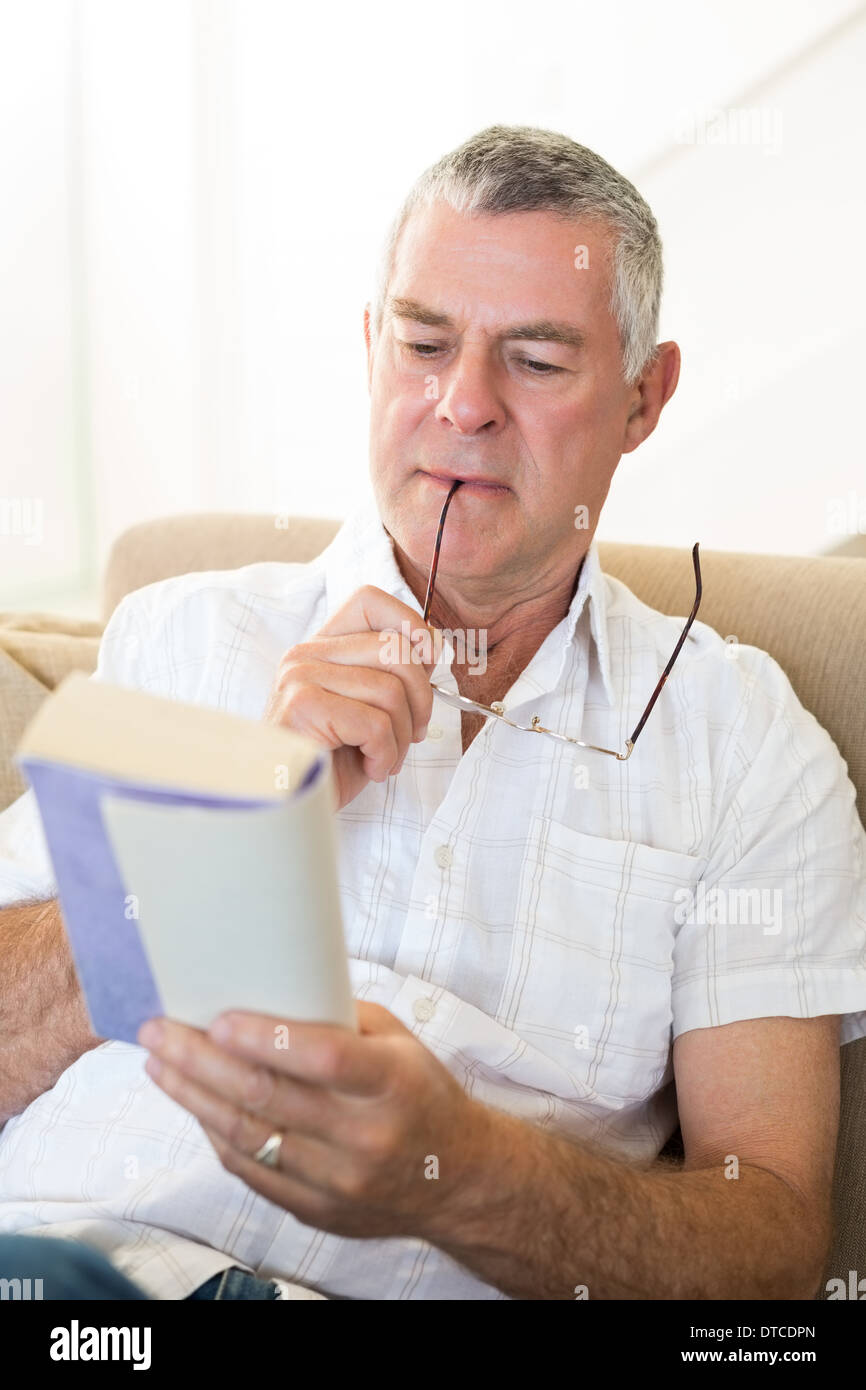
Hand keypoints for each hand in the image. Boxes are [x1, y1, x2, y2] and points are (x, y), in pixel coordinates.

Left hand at [138, 1002, 495, 1240]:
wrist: (458, 1179)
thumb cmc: (420, 1094)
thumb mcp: (400, 1042)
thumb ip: (340, 1021)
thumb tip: (268, 992)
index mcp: (393, 1083)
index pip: (321, 1059)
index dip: (265, 1039)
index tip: (217, 1019)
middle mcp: (366, 1136)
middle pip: (268, 1097)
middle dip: (201, 1061)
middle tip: (160, 1032)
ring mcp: (340, 1181)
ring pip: (248, 1137)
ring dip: (194, 1097)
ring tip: (160, 1064)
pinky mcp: (319, 1210)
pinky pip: (252, 1172)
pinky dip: (216, 1135)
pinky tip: (194, 1105)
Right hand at [264, 586, 436, 808]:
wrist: (293, 807)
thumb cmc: (334, 763)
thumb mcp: (370, 709)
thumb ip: (394, 674)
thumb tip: (432, 644)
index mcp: (322, 648)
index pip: (369, 601)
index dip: (410, 623)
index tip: (428, 660)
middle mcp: (305, 654)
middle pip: (395, 650)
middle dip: (421, 700)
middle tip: (411, 733)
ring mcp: (299, 678)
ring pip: (390, 691)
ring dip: (400, 736)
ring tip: (382, 757)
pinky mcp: (303, 707)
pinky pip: (375, 724)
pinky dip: (385, 755)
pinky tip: (369, 769)